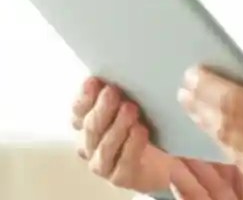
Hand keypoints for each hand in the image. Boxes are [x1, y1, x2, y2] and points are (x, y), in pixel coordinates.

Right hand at [72, 77, 172, 192]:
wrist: (163, 158)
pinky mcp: (120, 176)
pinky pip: (124, 162)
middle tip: (112, 92)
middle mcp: (89, 143)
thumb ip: (124, 88)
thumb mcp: (134, 100)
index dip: (84, 96)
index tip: (94, 81)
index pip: (78, 109)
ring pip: (104, 145)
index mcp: (87, 122)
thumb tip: (129, 66)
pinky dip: (131, 145)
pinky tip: (140, 130)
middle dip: (101, 108)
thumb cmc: (144, 124)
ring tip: (130, 109)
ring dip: (116, 126)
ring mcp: (103, 162)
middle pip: (91, 126)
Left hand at [178, 69, 242, 199]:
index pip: (233, 104)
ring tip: (197, 109)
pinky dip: (232, 149)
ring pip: (232, 151)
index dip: (209, 87)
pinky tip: (229, 140)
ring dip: (211, 127)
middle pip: (224, 129)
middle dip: (201, 106)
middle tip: (184, 89)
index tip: (193, 73)